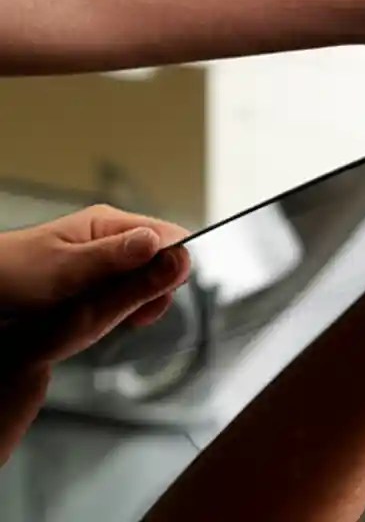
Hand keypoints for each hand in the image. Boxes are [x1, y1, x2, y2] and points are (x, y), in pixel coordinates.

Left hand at [0, 205, 190, 464]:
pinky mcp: (100, 273)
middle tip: (133, 314)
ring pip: (150, 275)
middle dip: (158, 288)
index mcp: (109, 224)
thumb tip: (160, 243)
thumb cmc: (12, 275)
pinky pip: (131, 286)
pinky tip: (108, 314)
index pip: (171, 236)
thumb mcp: (65, 271)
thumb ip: (115, 258)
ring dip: (142, 298)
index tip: (157, 296)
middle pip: (165, 258)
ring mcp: (107, 255)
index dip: (174, 267)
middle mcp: (113, 235)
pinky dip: (128, 303)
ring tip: (115, 316)